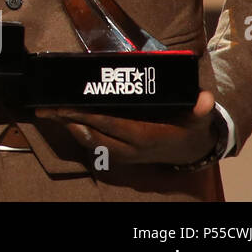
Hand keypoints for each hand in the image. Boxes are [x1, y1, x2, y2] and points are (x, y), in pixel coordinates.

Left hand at [34, 89, 218, 164]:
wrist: (190, 151)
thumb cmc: (189, 128)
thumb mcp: (198, 118)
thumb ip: (200, 109)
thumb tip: (205, 99)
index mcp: (145, 136)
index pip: (112, 125)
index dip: (89, 116)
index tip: (68, 106)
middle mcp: (130, 148)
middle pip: (93, 135)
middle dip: (68, 120)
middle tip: (46, 107)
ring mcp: (122, 152)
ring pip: (89, 141)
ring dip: (67, 126)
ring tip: (47, 112)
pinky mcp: (117, 152)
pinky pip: (92, 143)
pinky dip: (76, 130)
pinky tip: (62, 118)